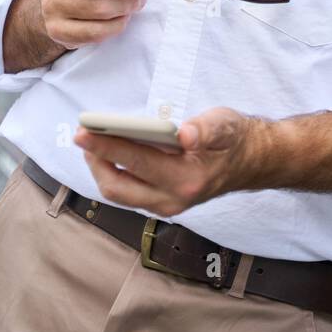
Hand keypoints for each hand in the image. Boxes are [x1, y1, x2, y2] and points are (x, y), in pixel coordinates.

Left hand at [74, 106, 261, 217]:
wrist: (249, 162)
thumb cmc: (232, 138)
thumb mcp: (224, 125)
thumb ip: (205, 129)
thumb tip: (185, 134)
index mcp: (187, 180)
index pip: (136, 162)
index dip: (105, 146)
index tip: (83, 131)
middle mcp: (172, 200)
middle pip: (117, 187)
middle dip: (94, 161)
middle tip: (82, 134)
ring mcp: (165, 206)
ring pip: (118, 194)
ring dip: (100, 168)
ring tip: (91, 142)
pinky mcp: (161, 203)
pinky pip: (126, 193)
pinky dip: (112, 173)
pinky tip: (108, 153)